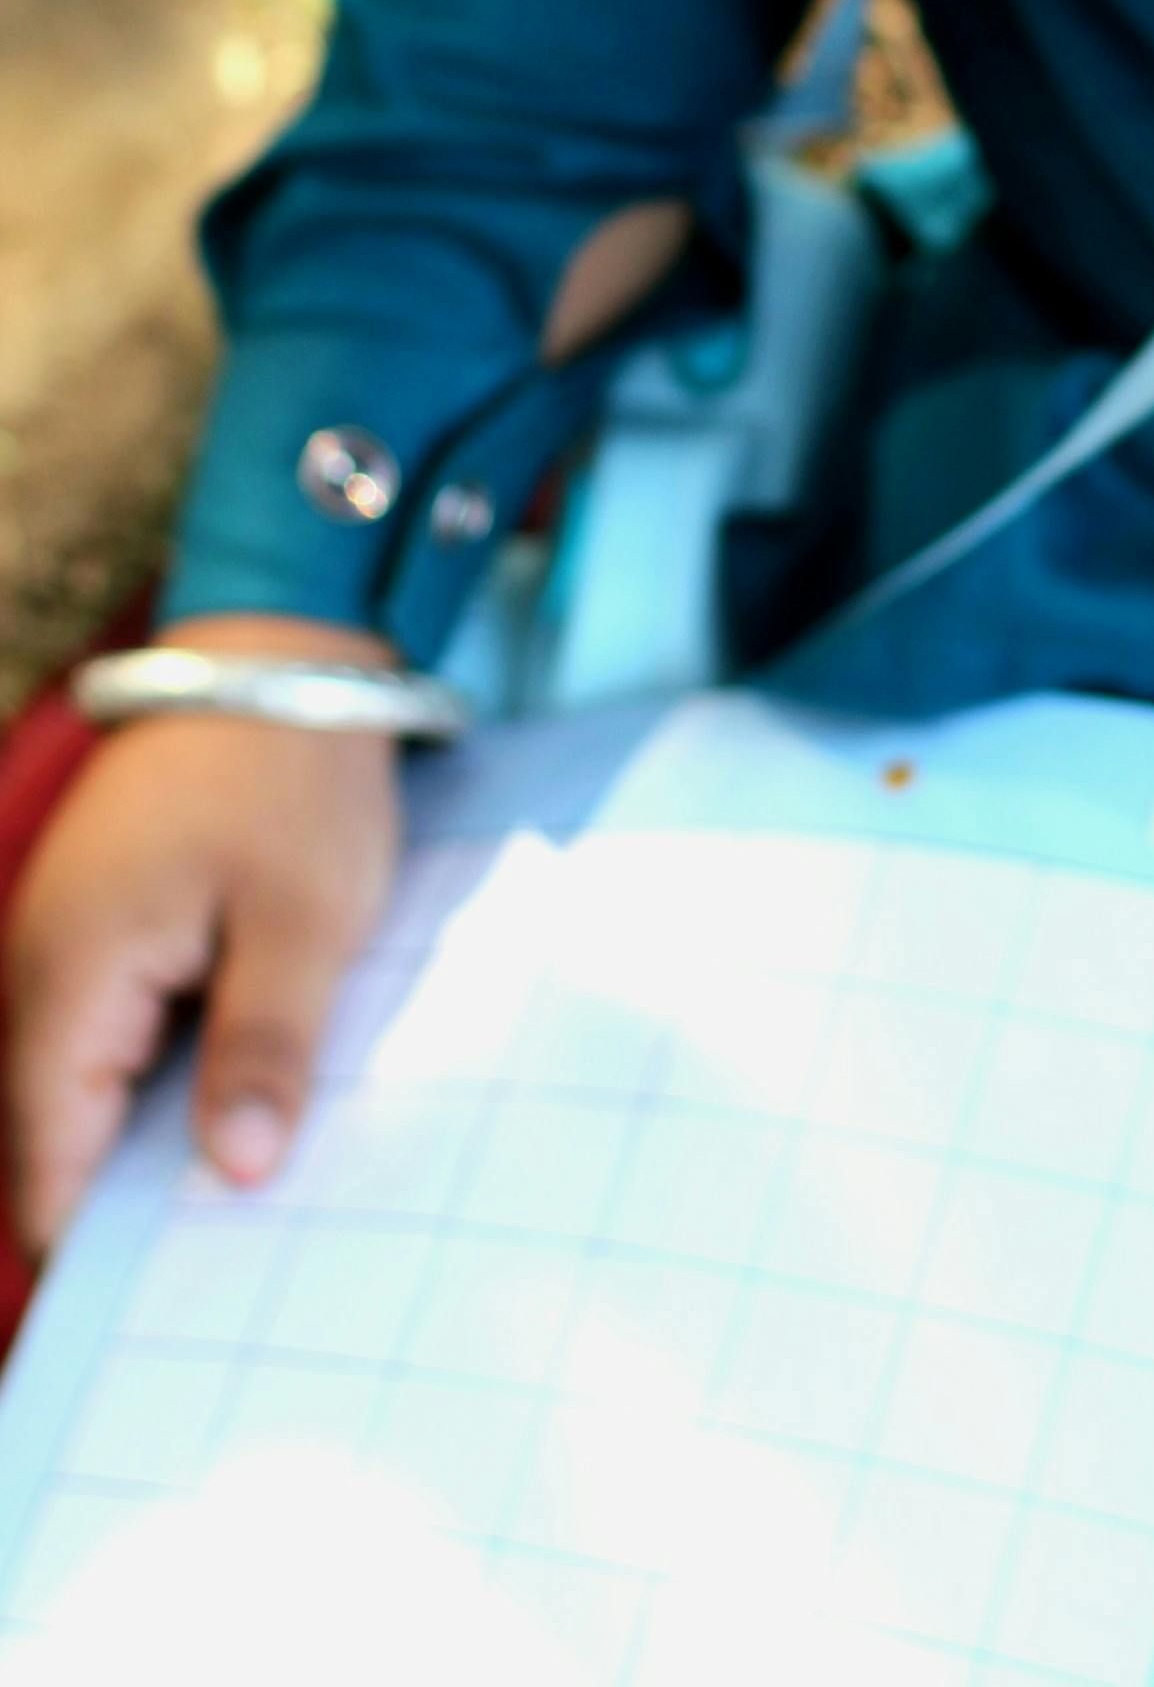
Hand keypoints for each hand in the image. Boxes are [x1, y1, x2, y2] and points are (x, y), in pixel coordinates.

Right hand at [3, 616, 401, 1255]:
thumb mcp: (307, 919)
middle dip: (139, 1204)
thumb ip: (264, 1048)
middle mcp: (39, 975)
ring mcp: (64, 952)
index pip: (47, 1171)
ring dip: (157, 1138)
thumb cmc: (294, 778)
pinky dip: (166, 1076)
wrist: (279, 652)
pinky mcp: (103, 932)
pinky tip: (242, 1096)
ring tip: (253, 1185)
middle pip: (60, 1142)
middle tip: (240, 1266)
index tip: (183, 1309)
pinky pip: (114, 1039)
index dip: (104, 1252)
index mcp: (68, 980)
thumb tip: (239, 1175)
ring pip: (88, 1094)